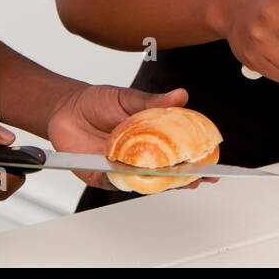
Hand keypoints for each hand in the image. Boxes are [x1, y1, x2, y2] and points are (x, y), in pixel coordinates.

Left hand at [46, 84, 216, 190]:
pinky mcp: (104, 176)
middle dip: (186, 177)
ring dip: (160, 183)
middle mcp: (141, 156)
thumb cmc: (98, 102)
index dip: (197, 159)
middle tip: (199, 177)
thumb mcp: (128, 97)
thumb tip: (180, 95)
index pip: (179, 151)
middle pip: (168, 172)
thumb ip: (152, 102)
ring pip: (146, 182)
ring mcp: (124, 167)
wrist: (65, 109)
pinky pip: (119, 183)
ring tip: (174, 180)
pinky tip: (140, 177)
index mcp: (152, 136)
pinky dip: (129, 181)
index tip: (213, 164)